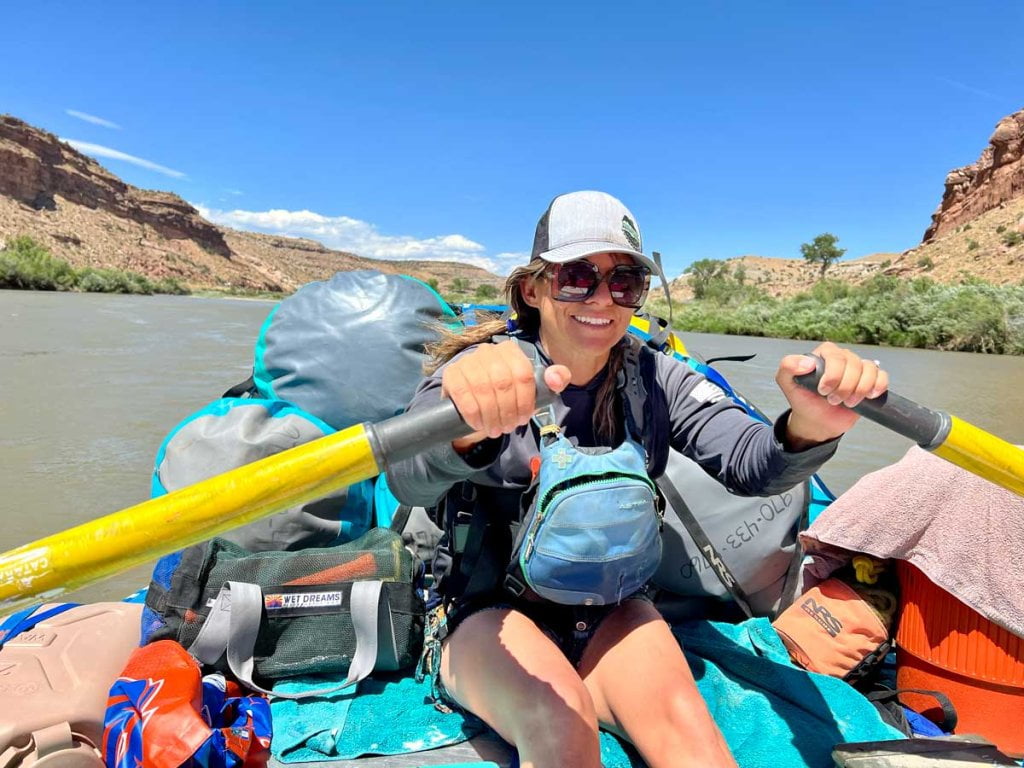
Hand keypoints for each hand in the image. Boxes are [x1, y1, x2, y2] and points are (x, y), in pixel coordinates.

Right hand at [442, 340, 571, 451]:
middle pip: (503, 383)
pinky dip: (474, 414)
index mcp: (511, 351)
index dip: (525, 401)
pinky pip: (464, 395)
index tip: (523, 419)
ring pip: (483, 390)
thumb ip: (553, 380)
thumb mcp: (533, 388)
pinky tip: (479, 424)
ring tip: (495, 430)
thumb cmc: (507, 395)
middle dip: (508, 411)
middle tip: (508, 428)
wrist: (474, 403)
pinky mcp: (452, 374)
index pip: (523, 374)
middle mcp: (488, 350)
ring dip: (491, 416)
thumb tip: (556, 379)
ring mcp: (468, 361)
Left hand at [775, 342, 888, 447]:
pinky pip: (882, 376)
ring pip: (869, 369)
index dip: (833, 375)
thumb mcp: (786, 382)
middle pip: (854, 364)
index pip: (835, 356)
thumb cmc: (803, 399)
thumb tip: (808, 363)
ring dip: (859, 389)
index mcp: (824, 353)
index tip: (823, 391)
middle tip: (832, 400)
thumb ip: (788, 367)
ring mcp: (858, 368)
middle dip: (844, 386)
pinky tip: (868, 396)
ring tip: (847, 403)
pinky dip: (878, 386)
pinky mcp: (870, 380)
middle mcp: (843, 357)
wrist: (817, 420)